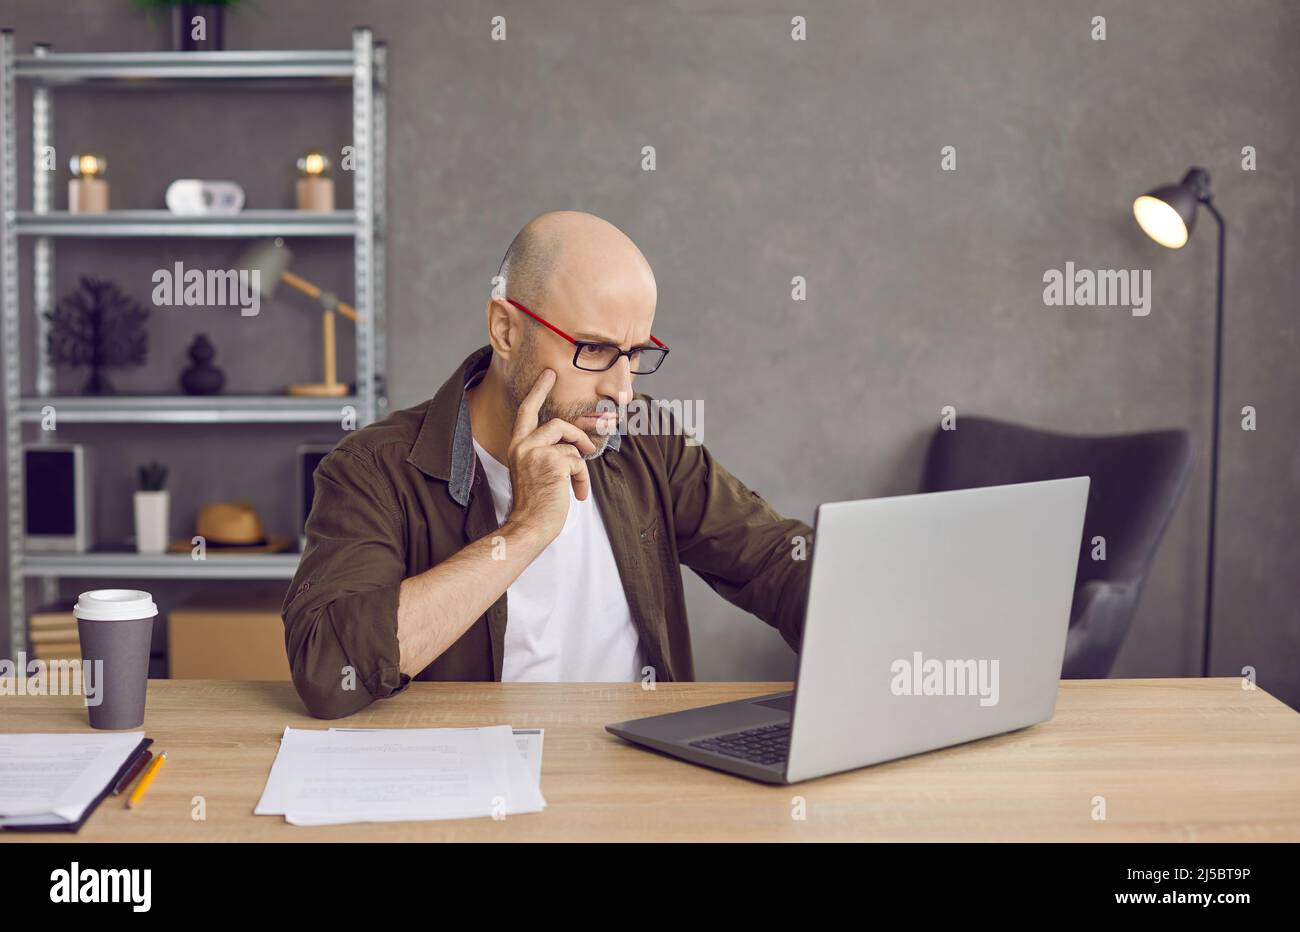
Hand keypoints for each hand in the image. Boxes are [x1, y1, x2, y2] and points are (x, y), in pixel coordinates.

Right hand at [504, 369, 596, 543]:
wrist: (529, 526)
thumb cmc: (536, 504)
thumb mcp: (536, 472)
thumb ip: (548, 452)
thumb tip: (578, 444)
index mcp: (517, 446)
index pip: (526, 411)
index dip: (538, 391)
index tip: (549, 374)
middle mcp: (523, 445)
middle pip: (558, 424)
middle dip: (579, 436)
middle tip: (590, 447)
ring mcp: (536, 452)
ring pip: (571, 445)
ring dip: (580, 465)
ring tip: (577, 484)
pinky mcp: (552, 462)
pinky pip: (578, 461)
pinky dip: (582, 479)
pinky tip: (576, 494)